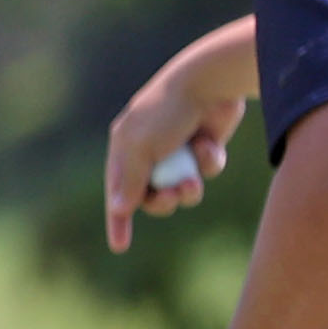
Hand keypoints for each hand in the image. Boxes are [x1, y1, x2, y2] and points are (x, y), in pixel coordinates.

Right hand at [103, 16, 256, 250]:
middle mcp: (150, 148)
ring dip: (188, 187)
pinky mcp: (204, 145)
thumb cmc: (167, 111)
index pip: (118, 190)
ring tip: (194, 180)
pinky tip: (209, 144)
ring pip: (182, 187)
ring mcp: (178, 148)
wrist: (209, 82)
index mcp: (125, 145)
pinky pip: (205, 170)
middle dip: (165, 200)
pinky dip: (207, 162)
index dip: (118, 219)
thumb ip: (131, 181)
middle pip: (153, 194)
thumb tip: (118, 209)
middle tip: (175, 195)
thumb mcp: (141, 148)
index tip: (120, 246)